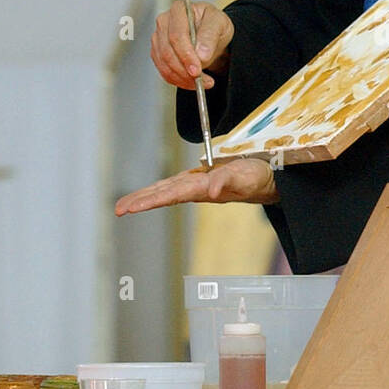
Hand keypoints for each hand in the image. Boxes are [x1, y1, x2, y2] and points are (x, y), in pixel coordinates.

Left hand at [114, 158, 279, 214]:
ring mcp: (198, 185)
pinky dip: (159, 190)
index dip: (150, 200)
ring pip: (166, 190)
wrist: (268, 177)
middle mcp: (196, 188)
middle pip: (163, 193)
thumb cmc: (256, 178)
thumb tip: (211, 191)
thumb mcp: (243, 177)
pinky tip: (147, 197)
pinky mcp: (202, 180)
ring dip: (146, 197)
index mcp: (201, 187)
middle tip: (119, 210)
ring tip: (126, 206)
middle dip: (140, 201)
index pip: (170, 194)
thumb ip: (226, 181)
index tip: (132, 208)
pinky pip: (175, 185)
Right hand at [151, 0, 233, 89]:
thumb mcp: (219, 24)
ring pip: (164, 63)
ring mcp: (159, 38)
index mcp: (178, 10)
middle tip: (200, 79)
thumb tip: (201, 54)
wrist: (212, 36)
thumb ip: (210, 36)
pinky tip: (192, 83)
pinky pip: (164, 71)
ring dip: (182, 78)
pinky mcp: (158, 53)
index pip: (177, 35)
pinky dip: (178, 80)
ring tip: (201, 83)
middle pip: (167, 51)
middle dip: (184, 69)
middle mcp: (164, 22)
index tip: (197, 69)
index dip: (186, 55)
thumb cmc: (215, 25)